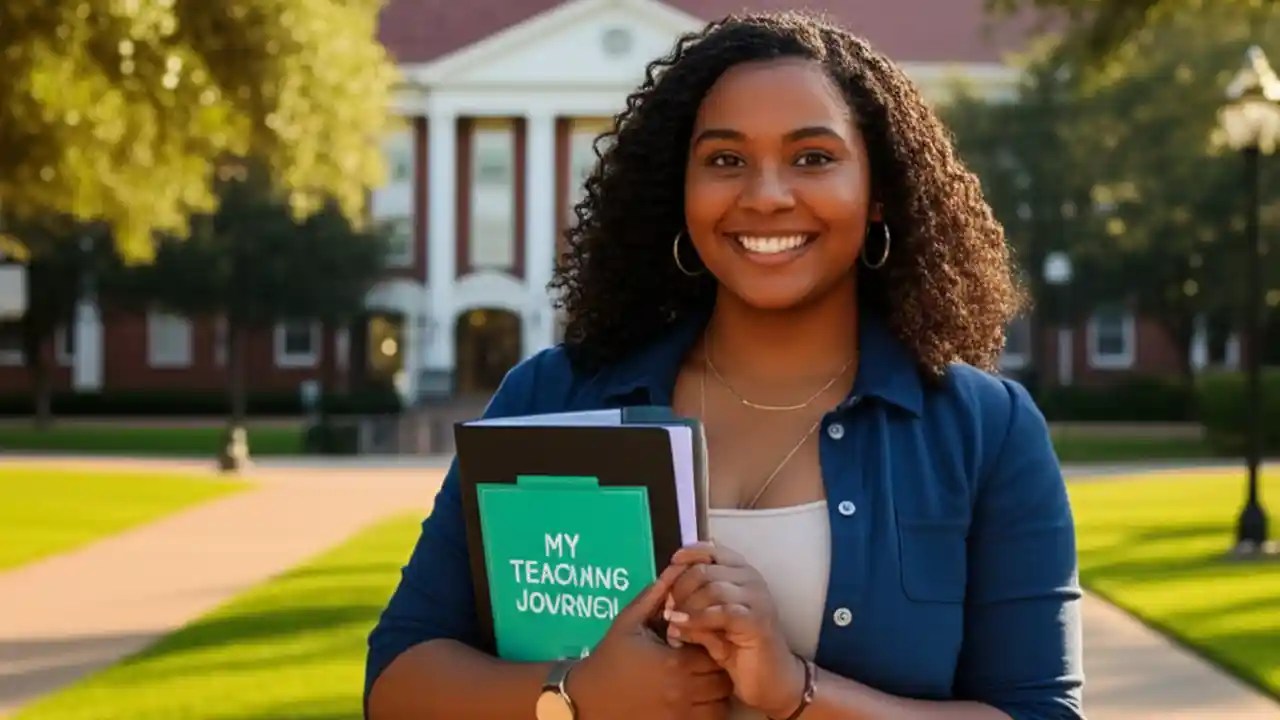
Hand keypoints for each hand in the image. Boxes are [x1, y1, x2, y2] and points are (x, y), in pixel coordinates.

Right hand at [570, 562, 732, 719]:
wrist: (587, 698)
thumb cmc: (609, 657)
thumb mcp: (629, 622)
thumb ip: (655, 596)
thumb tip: (676, 569)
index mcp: (675, 663)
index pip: (715, 649)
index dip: (713, 642)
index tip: (703, 639)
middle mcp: (683, 691)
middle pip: (722, 678)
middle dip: (718, 666)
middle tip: (705, 658)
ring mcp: (681, 715)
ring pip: (720, 702)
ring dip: (717, 690)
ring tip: (702, 678)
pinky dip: (709, 710)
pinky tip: (696, 698)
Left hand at [664, 542, 806, 718]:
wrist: (769, 680)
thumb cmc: (737, 648)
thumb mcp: (709, 621)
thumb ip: (692, 603)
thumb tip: (664, 594)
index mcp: (741, 572)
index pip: (712, 550)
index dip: (689, 554)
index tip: (671, 564)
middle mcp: (752, 579)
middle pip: (705, 570)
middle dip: (679, 588)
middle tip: (667, 608)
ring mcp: (757, 599)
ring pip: (711, 588)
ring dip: (686, 606)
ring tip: (673, 621)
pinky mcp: (758, 620)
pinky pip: (721, 612)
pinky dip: (697, 618)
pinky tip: (681, 626)